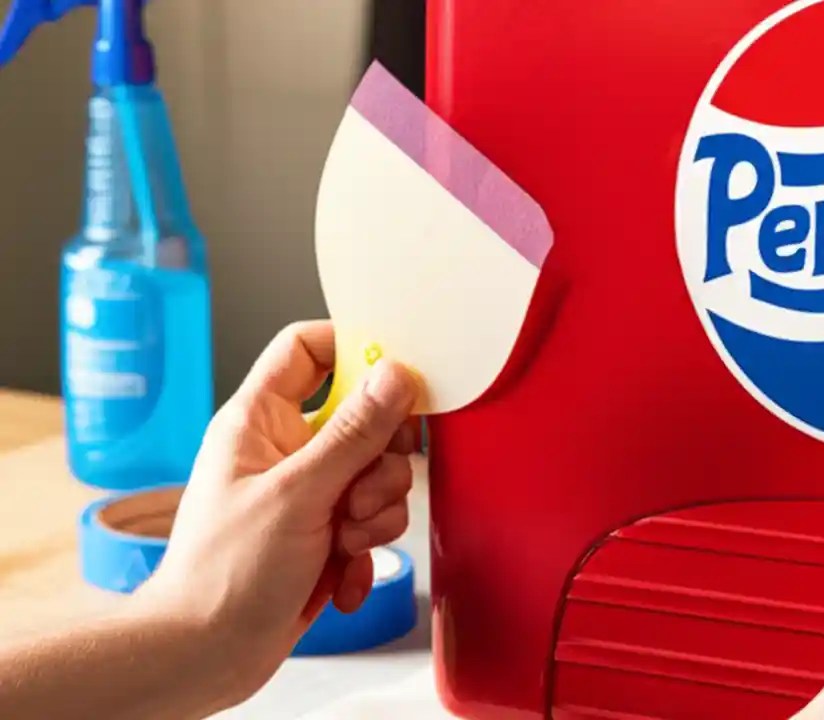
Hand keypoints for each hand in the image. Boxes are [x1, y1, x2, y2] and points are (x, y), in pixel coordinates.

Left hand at [135, 321, 422, 702]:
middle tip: (360, 493)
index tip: (397, 372)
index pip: (307, 349)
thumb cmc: (223, 574)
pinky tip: (338, 577)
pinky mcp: (324, 535)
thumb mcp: (297, 494)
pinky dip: (366, 552)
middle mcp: (286, 450)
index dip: (353, 347)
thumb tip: (395, 376)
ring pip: (378, 476)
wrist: (205, 655)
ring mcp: (307, 493)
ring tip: (342, 543)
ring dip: (375, 515)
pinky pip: (373, 523)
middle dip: (380, 462)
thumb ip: (353, 433)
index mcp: (260, 421)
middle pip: (364, 419)